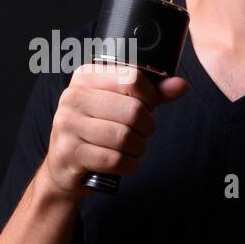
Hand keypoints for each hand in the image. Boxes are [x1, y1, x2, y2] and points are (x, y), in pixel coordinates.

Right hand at [40, 62, 188, 197]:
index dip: (150, 97)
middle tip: (141, 133)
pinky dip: (128, 165)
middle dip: (146, 127)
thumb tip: (180, 85)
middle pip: (132, 110)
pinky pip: (114, 159)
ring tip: (131, 148)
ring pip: (124, 137)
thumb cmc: (96, 131)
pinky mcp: (69, 152)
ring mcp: (68, 125)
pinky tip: (123, 162)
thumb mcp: (119, 105)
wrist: (64, 166)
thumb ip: (150, 94)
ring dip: (137, 148)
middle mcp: (73, 97)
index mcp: (85, 76)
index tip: (147, 107)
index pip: (131, 78)